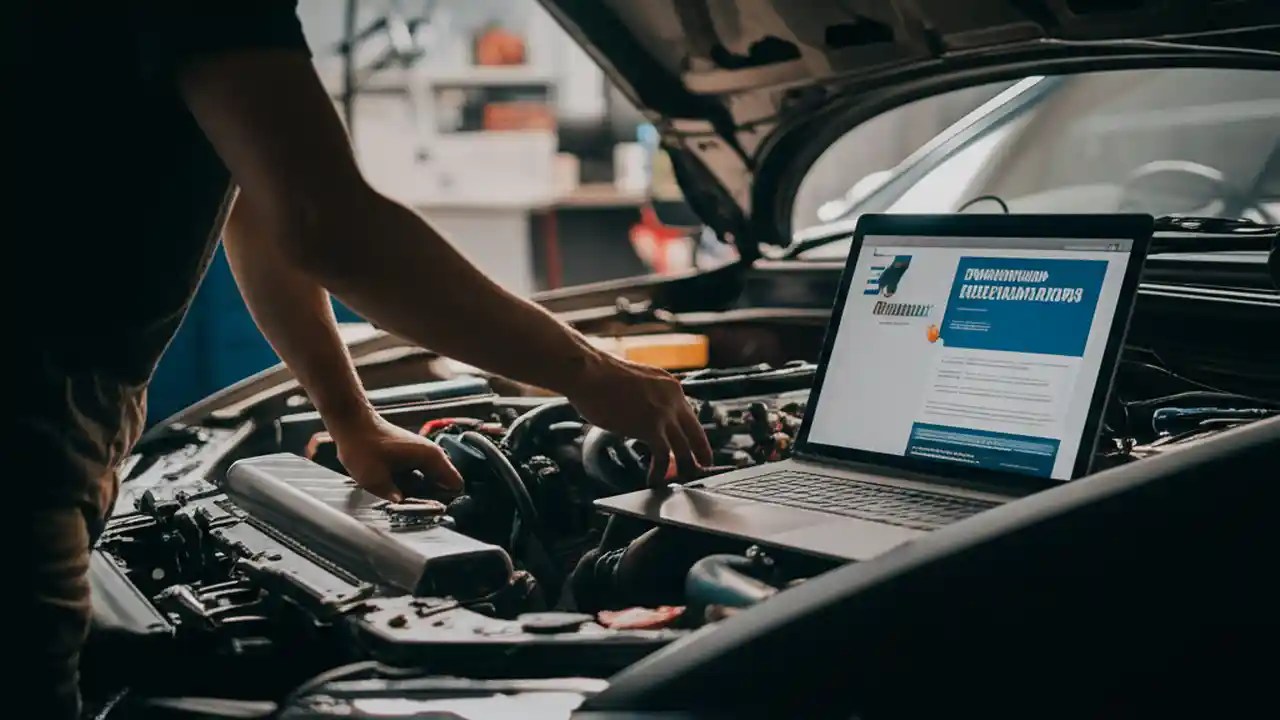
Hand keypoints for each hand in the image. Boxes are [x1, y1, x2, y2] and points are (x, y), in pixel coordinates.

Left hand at [329, 413, 463, 500]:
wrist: (352, 425)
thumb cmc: (363, 446)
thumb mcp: (375, 479)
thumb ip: (394, 497)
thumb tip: (406, 508)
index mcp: (431, 457)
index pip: (456, 485)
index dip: (448, 502)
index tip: (433, 513)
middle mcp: (431, 456)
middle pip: (444, 487)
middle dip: (432, 501)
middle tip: (412, 510)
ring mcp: (422, 456)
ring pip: (430, 484)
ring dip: (420, 495)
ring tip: (402, 502)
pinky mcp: (412, 458)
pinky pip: (420, 478)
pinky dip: (412, 488)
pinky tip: (396, 493)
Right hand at [568, 356, 712, 486]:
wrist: (589, 373)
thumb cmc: (600, 376)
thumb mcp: (635, 383)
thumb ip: (646, 399)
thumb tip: (643, 416)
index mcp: (669, 385)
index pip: (687, 414)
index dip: (690, 433)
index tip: (691, 445)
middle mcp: (673, 398)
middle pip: (695, 431)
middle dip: (701, 452)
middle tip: (703, 466)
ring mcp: (663, 413)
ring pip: (684, 448)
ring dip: (685, 467)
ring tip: (681, 480)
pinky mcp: (650, 427)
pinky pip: (662, 456)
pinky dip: (659, 472)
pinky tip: (653, 479)